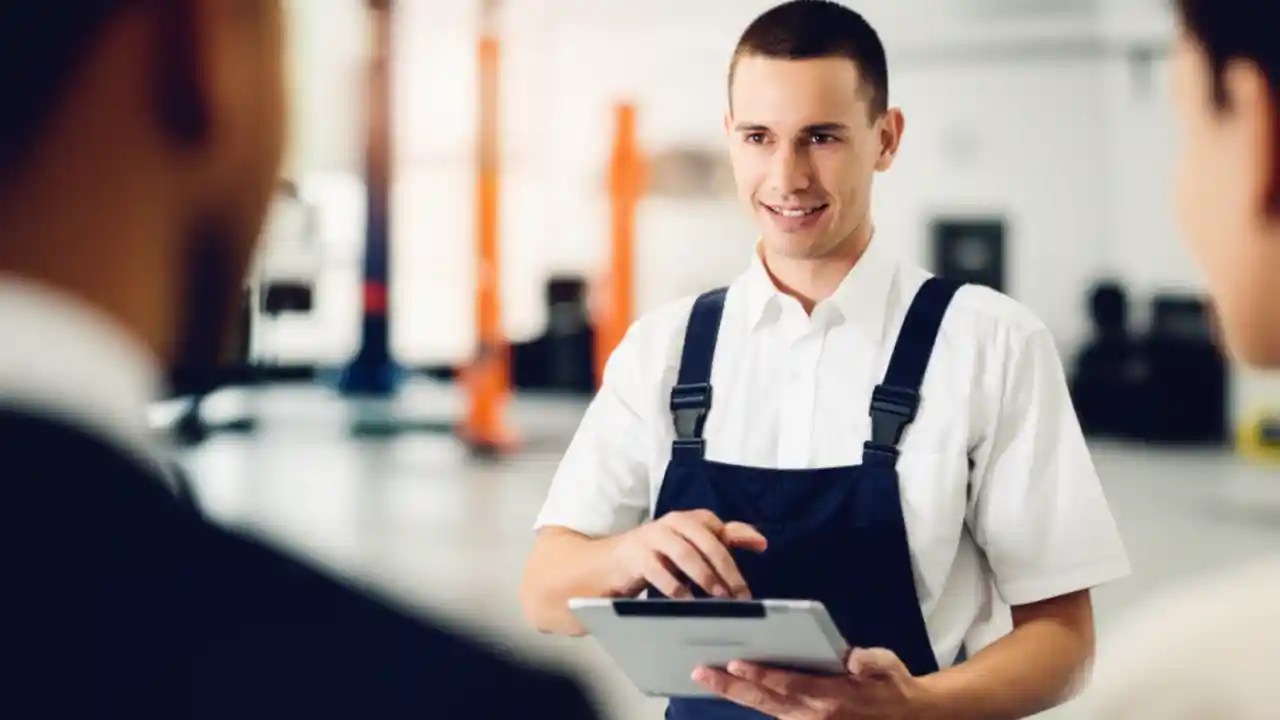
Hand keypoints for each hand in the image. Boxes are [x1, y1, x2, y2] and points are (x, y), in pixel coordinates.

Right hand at [607, 509, 766, 598]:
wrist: (610, 563)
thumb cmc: (659, 555)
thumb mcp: (692, 545)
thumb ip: (724, 540)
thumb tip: (761, 541)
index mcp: (689, 519)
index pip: (720, 528)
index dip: (741, 541)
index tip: (760, 554)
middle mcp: (673, 522)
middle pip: (707, 542)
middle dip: (727, 569)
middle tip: (740, 594)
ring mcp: (653, 537)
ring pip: (686, 554)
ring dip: (706, 577)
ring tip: (720, 598)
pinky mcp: (636, 556)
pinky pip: (660, 572)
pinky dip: (677, 588)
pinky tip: (688, 602)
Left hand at [692, 648, 934, 719]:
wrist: (903, 716)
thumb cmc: (890, 685)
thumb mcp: (889, 666)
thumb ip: (872, 661)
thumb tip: (853, 658)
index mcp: (833, 696)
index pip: (791, 685)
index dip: (763, 676)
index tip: (737, 664)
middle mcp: (814, 713)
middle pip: (765, 701)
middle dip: (731, 687)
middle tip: (701, 672)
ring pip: (763, 708)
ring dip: (734, 695)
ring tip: (706, 678)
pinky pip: (771, 713)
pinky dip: (749, 701)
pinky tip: (728, 687)